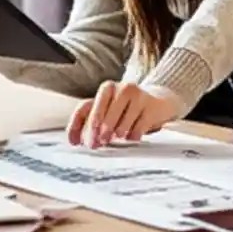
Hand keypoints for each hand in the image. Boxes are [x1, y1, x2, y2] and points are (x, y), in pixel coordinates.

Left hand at [66, 81, 180, 148]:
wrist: (157, 101)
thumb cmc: (127, 109)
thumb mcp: (108, 111)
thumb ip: (90, 123)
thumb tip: (75, 141)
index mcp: (106, 89)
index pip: (85, 107)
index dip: (77, 126)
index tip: (76, 143)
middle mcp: (120, 88)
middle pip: (102, 109)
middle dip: (97, 129)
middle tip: (96, 143)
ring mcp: (137, 95)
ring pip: (121, 119)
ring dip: (117, 132)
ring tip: (117, 137)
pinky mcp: (151, 105)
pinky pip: (139, 125)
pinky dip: (134, 134)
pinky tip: (132, 136)